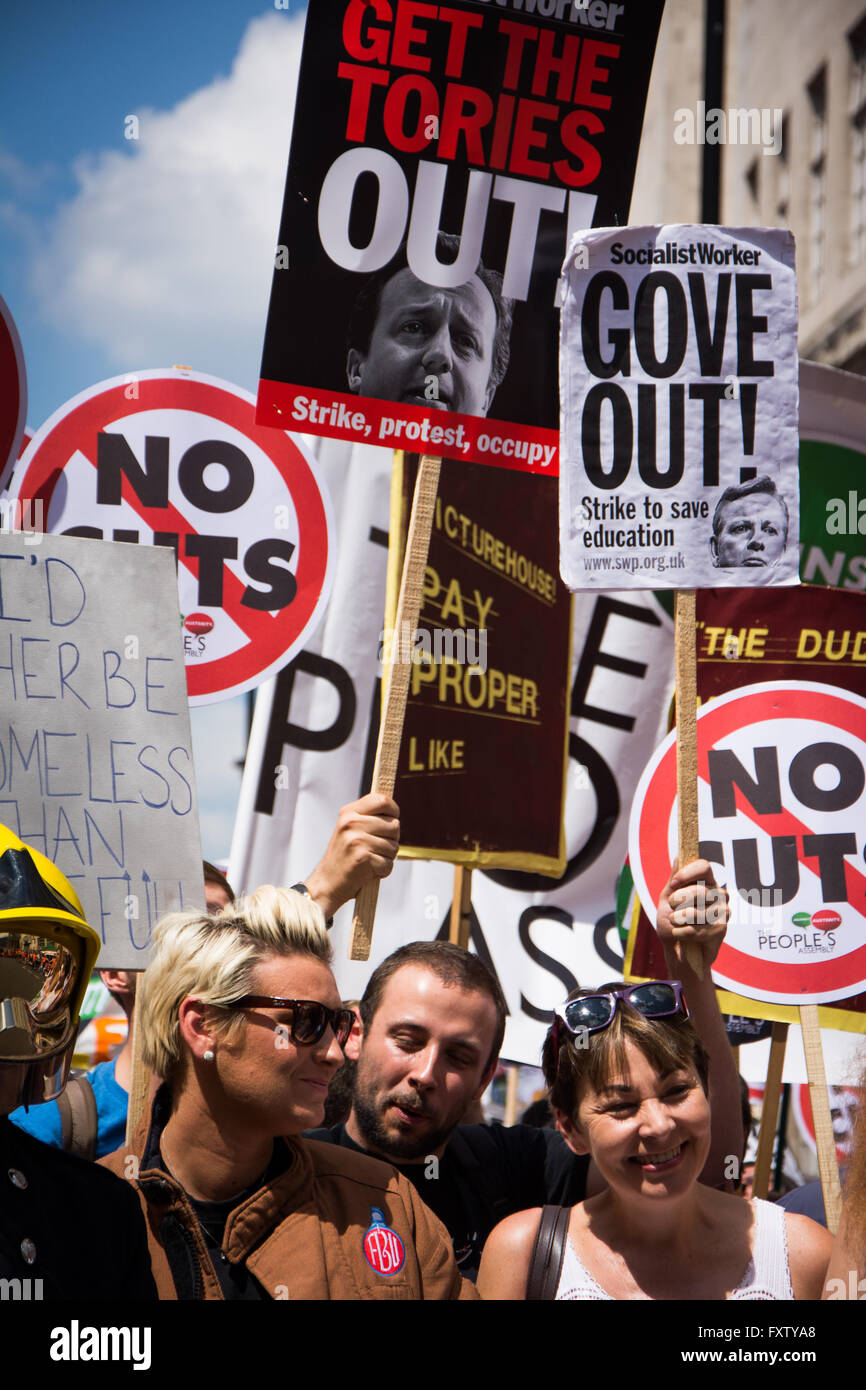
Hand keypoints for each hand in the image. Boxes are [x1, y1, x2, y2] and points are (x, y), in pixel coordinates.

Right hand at [303, 794, 399, 919]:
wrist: (327, 883)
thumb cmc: (344, 856)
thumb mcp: (350, 828)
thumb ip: (369, 817)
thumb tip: (394, 810)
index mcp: (348, 812)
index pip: (382, 800)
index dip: (393, 810)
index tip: (392, 819)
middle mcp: (351, 823)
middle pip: (394, 826)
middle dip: (391, 840)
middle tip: (374, 849)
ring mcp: (356, 841)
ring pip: (394, 847)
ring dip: (386, 858)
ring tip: (369, 860)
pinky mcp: (362, 859)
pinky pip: (388, 864)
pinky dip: (382, 871)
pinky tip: (367, 872)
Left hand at [656, 858, 728, 968]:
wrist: (677, 949)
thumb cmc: (673, 921)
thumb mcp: (668, 898)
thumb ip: (674, 880)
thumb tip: (679, 856)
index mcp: (707, 882)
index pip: (704, 866)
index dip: (687, 873)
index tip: (673, 884)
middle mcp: (719, 894)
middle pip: (698, 890)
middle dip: (677, 901)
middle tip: (672, 909)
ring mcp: (723, 912)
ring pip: (694, 912)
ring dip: (677, 919)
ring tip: (676, 922)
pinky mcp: (721, 931)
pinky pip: (694, 930)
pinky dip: (680, 933)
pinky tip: (680, 934)